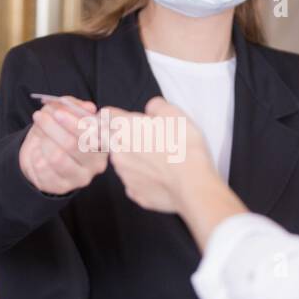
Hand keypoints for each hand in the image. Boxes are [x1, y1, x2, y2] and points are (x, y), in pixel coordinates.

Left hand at [18, 96, 107, 194]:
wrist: (40, 154)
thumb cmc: (57, 132)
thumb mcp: (64, 113)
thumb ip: (74, 106)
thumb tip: (88, 107)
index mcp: (103, 143)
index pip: (93, 134)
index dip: (74, 123)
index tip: (57, 112)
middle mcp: (97, 163)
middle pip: (74, 144)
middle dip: (53, 128)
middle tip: (39, 116)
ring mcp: (81, 177)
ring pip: (57, 157)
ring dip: (43, 142)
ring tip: (40, 136)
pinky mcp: (63, 187)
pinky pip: (43, 169)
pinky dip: (36, 156)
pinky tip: (38, 153)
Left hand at [105, 97, 215, 213]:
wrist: (192, 183)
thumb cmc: (183, 147)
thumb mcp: (173, 112)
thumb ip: (155, 106)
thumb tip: (151, 109)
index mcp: (124, 128)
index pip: (107, 115)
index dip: (117, 114)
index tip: (125, 118)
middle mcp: (118, 152)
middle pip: (113, 140)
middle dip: (126, 138)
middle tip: (150, 139)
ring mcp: (125, 175)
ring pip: (124, 162)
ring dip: (135, 158)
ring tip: (159, 159)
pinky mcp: (134, 192)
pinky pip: (135, 181)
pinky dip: (144, 177)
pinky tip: (160, 175)